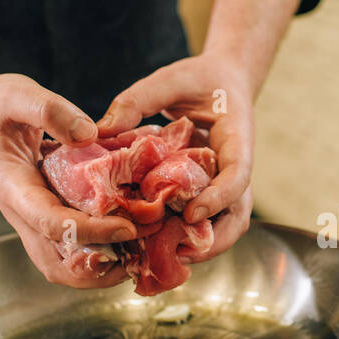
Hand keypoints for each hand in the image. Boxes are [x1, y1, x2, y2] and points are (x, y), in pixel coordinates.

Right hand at [0, 73, 135, 286]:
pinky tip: (130, 231)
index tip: (126, 227)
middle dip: (98, 270)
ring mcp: (34, 219)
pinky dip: (100, 249)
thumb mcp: (18, 94)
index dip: (91, 231)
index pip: (52, 224)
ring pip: (65, 264)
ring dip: (101, 267)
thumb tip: (88, 134)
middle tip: (139, 251)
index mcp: (14, 189)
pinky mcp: (47, 215)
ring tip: (140, 248)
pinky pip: (72, 247)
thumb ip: (50, 111)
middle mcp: (24, 214)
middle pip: (57, 265)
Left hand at [97, 54, 253, 261]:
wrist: (221, 83)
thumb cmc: (198, 79)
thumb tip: (100, 129)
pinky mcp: (210, 193)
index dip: (218, 198)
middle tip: (179, 253)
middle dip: (214, 240)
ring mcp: (225, 185)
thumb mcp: (170, 79)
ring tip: (165, 259)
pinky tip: (156, 246)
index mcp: (236, 139)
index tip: (191, 214)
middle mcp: (236, 169)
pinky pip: (206, 222)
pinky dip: (187, 237)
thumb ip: (138, 100)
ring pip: (225, 226)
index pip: (238, 175)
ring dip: (201, 246)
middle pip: (238, 215)